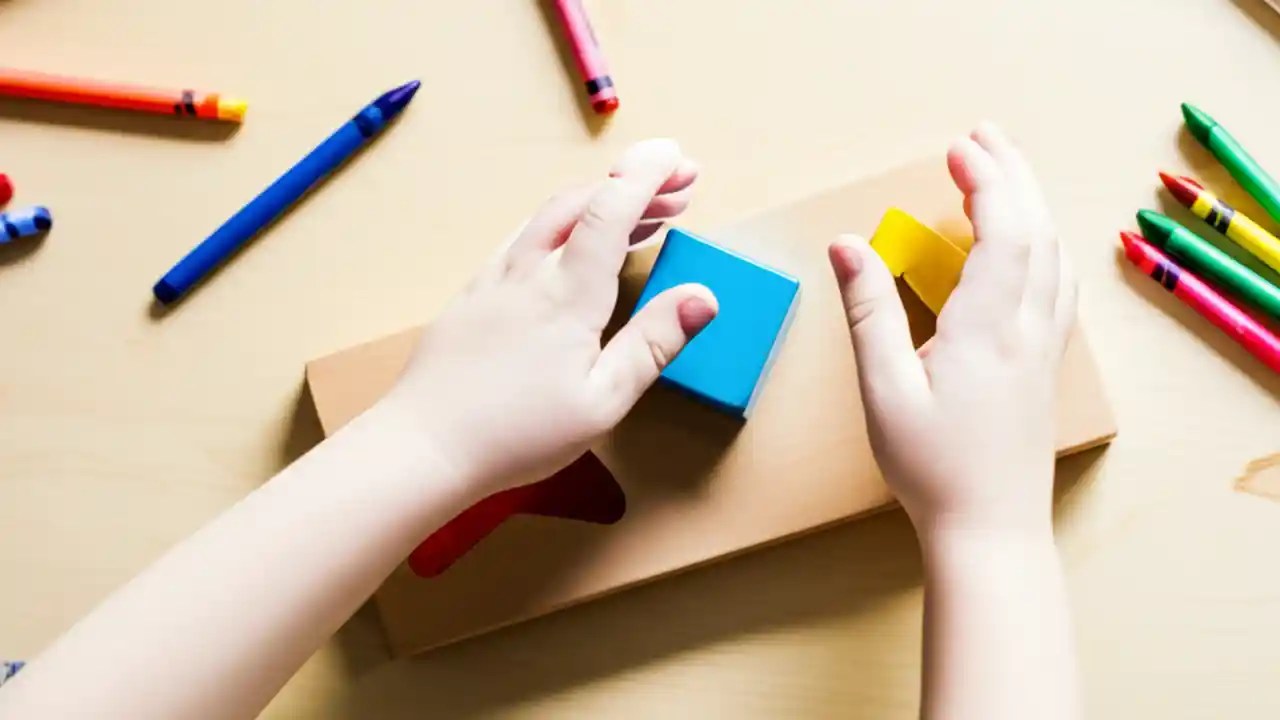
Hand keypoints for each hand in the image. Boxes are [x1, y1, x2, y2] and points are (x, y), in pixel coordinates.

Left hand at [383, 140, 717, 494]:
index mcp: (568, 296)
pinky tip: (570, 245)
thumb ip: (652, 344)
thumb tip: (703, 296)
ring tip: (642, 217)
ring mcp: (492, 282)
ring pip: (548, 219)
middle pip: (581, 205)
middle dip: (633, 186)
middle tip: (681, 188)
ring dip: (598, 204)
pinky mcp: (470, 298)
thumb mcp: (602, 402)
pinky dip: (560, 227)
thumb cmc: (517, 435)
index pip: (610, 212)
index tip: (677, 156)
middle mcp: (528, 274)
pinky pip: (520, 241)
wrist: (422, 447)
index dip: (645, 177)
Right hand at [829, 123, 1076, 539]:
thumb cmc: (932, 467)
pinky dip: (1046, 245)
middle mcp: (1027, 329)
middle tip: (984, 137)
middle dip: (1013, 175)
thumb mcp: (884, 390)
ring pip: (1055, 256)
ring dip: (1033, 205)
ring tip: (1006, 175)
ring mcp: (1043, 348)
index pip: (1001, 231)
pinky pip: (1058, 286)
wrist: (990, 529)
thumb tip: (847, 246)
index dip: (985, 180)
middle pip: (1037, 230)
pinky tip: (1031, 247)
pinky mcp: (1044, 367)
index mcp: (987, 328)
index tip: (957, 148)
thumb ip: (868, 312)